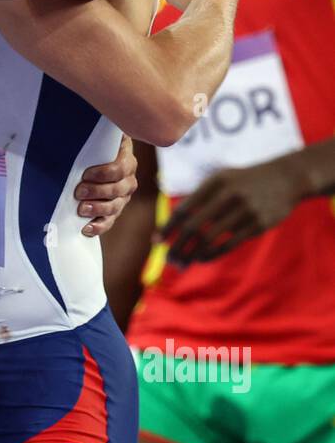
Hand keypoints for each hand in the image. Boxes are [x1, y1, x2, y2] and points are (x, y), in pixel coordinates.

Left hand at [74, 133, 137, 236]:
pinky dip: (99, 226)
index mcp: (125, 156)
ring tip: (81, 209)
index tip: (85, 174)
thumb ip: (92, 129)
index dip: (104, 174)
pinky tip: (86, 229)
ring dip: (98, 209)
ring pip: (116, 206)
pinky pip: (110, 221)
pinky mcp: (114, 209)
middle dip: (98, 192)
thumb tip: (78, 115)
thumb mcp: (95, 132)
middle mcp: (128, 177)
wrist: (91, 152)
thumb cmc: (91, 140)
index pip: (120, 169)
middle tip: (79, 192)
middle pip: (119, 189)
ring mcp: (122, 195)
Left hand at [161, 158, 305, 263]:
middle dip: (178, 246)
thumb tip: (173, 224)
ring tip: (182, 263)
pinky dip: (211, 254)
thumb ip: (199, 197)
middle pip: (194, 226)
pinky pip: (229, 244)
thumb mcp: (222, 179)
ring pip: (210, 238)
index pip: (185, 209)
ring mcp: (244, 210)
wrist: (285, 178)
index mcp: (215, 183)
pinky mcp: (258, 224)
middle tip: (169, 259)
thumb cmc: (244, 181)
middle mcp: (228, 195)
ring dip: (192, 254)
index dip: (169, 227)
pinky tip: (201, 259)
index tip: (157, 241)